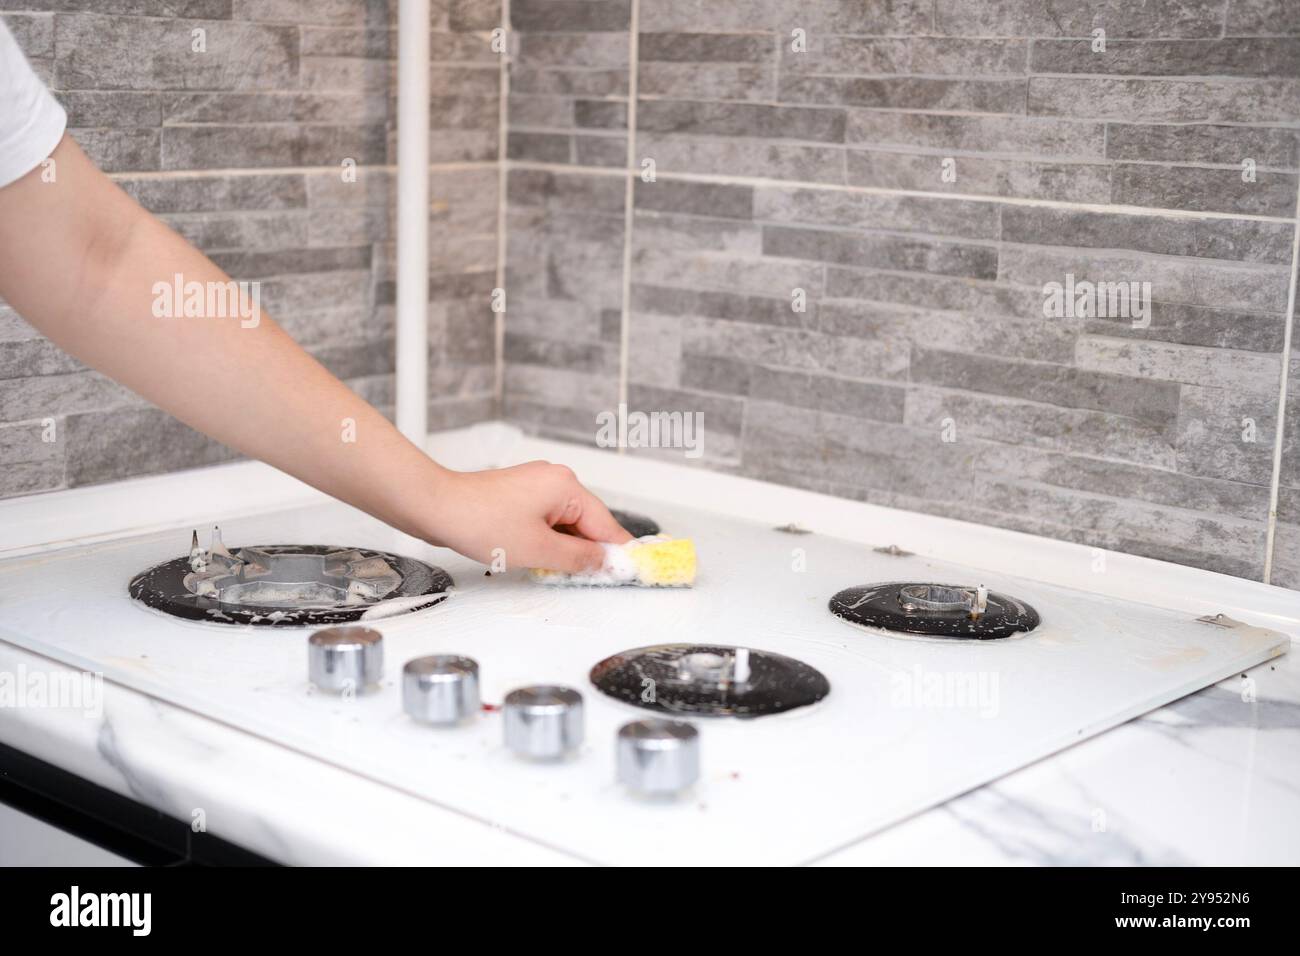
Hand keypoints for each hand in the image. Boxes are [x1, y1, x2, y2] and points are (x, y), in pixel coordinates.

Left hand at [425, 461, 632, 572]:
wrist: (436, 507)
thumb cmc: (479, 520)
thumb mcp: (539, 550)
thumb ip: (579, 558)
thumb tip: (605, 562)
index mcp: (567, 486)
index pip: (606, 525)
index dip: (617, 553)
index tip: (629, 572)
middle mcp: (556, 480)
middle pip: (587, 523)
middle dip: (586, 552)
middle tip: (586, 579)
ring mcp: (537, 485)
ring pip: (567, 524)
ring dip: (564, 548)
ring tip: (549, 567)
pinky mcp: (521, 495)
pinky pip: (548, 521)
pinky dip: (548, 540)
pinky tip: (537, 557)